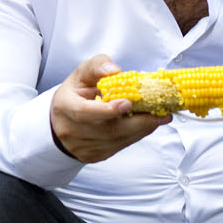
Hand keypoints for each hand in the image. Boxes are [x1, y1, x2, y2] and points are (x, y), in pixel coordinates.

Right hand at [49, 54, 167, 163]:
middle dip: (138, 122)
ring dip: (142, 129)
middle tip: (160, 113)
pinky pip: (119, 147)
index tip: (128, 103)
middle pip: (108, 130)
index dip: (107, 110)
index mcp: (65, 107)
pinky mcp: (93, 156)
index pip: (84, 112)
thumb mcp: (82, 74)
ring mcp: (82, 147)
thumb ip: (98, 66)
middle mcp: (71, 131)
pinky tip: (145, 125)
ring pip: (117, 141)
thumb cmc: (75, 94)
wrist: (62, 121)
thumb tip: (115, 71)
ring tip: (159, 117)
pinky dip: (136, 135)